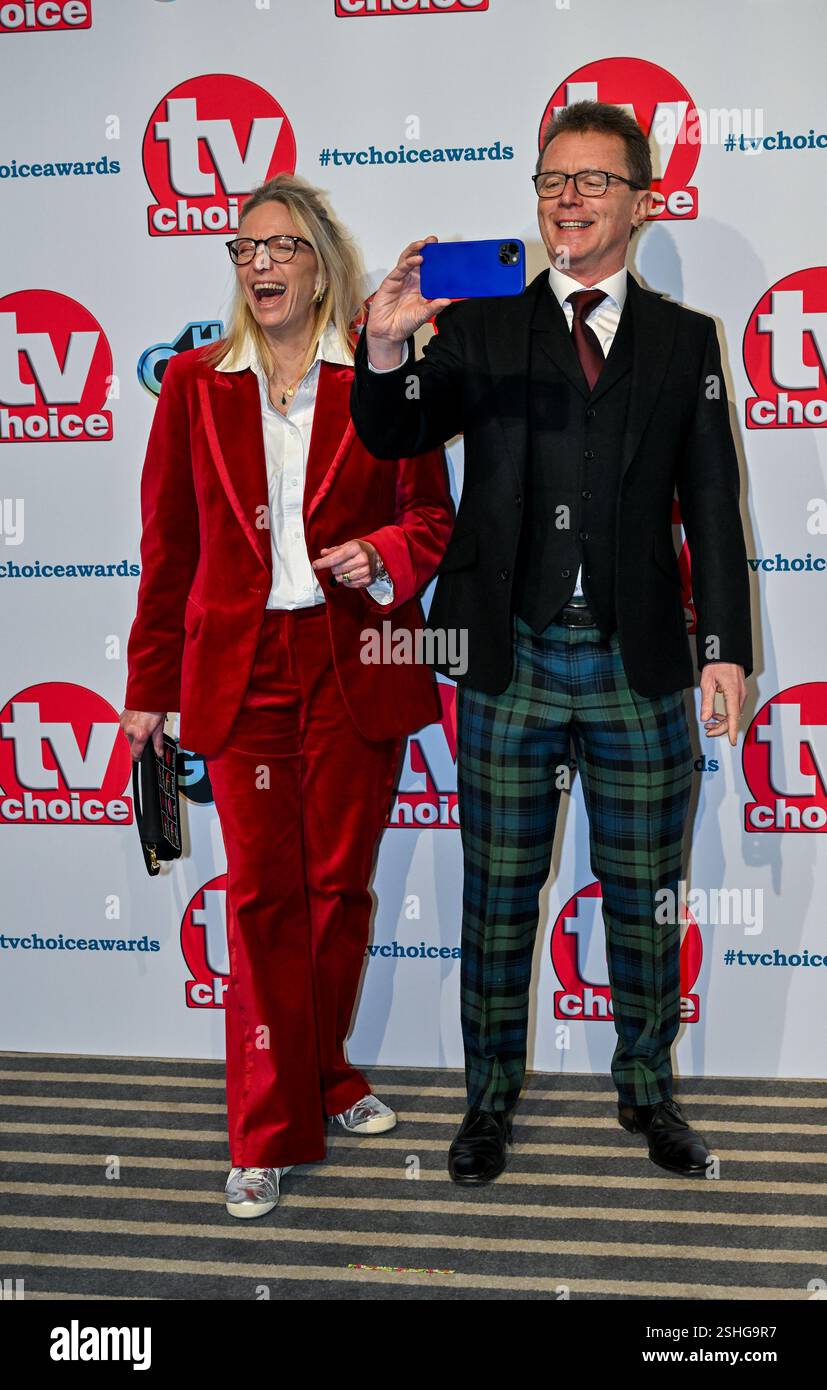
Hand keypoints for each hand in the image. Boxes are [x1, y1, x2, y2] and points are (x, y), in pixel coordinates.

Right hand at [120, 710, 165, 760]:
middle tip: (146, 733)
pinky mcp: (121, 718)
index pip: (135, 753)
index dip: (138, 757)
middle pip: (132, 743)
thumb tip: (159, 753)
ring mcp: (125, 724)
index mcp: (140, 735)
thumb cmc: (154, 708)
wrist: (148, 694)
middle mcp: (130, 730)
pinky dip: (130, 725)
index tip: (139, 758)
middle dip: (139, 741)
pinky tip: (137, 720)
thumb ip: (158, 742)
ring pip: (128, 734)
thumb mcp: (159, 727)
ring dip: (134, 732)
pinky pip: (125, 726)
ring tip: (143, 724)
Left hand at [312, 539, 377, 588]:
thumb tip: (323, 553)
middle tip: (339, 564)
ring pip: (342, 578)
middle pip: (337, 569)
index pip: (335, 557)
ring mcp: (365, 571)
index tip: (315, 565)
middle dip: (334, 568)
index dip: (323, 562)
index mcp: (355, 548)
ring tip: (346, 569)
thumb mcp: (347, 545)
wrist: (377, 555)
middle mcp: (362, 559)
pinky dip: (347, 581)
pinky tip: (351, 574)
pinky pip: (349, 585)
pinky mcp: (367, 580)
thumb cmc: (359, 550)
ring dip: (340, 575)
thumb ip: (334, 550)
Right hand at [365, 236, 451, 367]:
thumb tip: (448, 300)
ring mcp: (400, 280)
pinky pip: (400, 269)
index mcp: (420, 287)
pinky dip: (408, 262)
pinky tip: (417, 259)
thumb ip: (434, 307)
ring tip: (424, 245)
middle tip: (433, 241)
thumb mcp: (423, 315)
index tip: (444, 251)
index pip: (429, 269)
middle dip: (425, 248)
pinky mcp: (390, 282)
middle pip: (418, 260)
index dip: (435, 259)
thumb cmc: (404, 324)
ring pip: (407, 260)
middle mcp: (410, 281)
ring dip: (415, 250)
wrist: (388, 334)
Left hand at [699, 663, 746, 745]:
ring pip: (734, 715)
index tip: (732, 742)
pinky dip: (726, 715)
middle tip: (708, 731)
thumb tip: (705, 717)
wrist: (727, 653)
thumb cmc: (718, 663)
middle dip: (721, 728)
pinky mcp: (740, 693)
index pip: (733, 717)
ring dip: (722, 722)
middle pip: (733, 718)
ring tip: (708, 724)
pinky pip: (734, 708)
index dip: (732, 731)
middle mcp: (740, 695)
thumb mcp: (707, 682)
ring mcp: (741, 694)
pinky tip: (715, 715)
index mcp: (733, 693)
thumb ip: (707, 702)